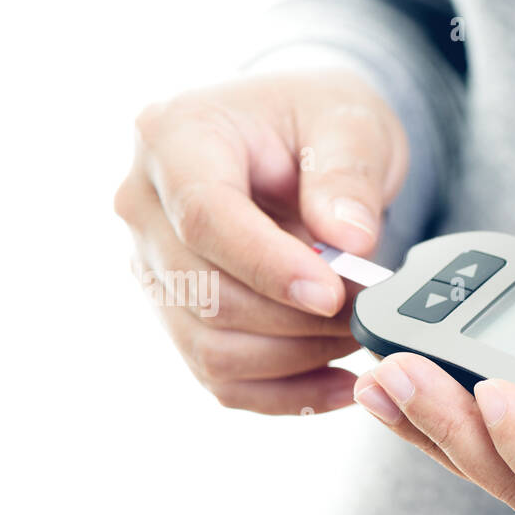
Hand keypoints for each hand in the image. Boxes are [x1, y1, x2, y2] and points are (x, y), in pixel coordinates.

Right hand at [115, 69, 407, 413]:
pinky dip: (287, 394)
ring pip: (211, 348)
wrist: (306, 144)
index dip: (269, 265)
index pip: (204, 217)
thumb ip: (348, 175)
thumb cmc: (322, 121)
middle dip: (298, 319)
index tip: (333, 293)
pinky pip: (222, 380)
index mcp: (173, 137)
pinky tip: (342, 384)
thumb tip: (349, 240)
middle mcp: (144, 206)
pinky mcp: (179, 317)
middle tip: (369, 314)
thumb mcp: (351, 123)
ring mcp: (154, 268)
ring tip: (360, 338)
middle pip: (207, 294)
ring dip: (297, 358)